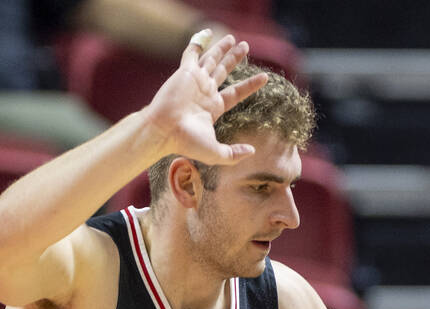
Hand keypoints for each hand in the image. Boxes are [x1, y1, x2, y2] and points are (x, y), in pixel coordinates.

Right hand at [140, 32, 268, 165]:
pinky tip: (208, 33)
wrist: (165, 130)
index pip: (236, 92)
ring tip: (234, 39)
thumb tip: (253, 151)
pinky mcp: (186, 72)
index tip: (265, 77)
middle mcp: (205, 91)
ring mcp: (196, 80)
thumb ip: (234, 153)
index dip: (250, 84)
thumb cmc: (186, 142)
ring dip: (223, 49)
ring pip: (212, 59)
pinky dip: (200, 42)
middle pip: (224, 70)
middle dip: (234, 58)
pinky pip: (193, 53)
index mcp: (213, 106)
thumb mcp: (216, 153)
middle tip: (245, 47)